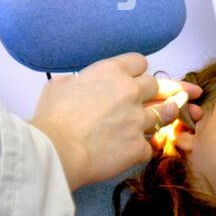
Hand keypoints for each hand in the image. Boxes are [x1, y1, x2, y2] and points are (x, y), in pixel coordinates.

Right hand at [28, 53, 201, 190]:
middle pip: (157, 86)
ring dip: (160, 117)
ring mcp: (138, 119)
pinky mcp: (139, 146)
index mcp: (110, 71)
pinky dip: (140, 150)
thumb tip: (73, 84)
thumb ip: (73, 81)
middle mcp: (130, 91)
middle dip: (155, 93)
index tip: (135, 78)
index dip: (137, 71)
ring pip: (163, 114)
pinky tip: (132, 153)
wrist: (57, 150)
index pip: (139, 62)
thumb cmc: (52, 118)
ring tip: (160, 120)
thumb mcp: (56, 87)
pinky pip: (148, 147)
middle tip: (157, 98)